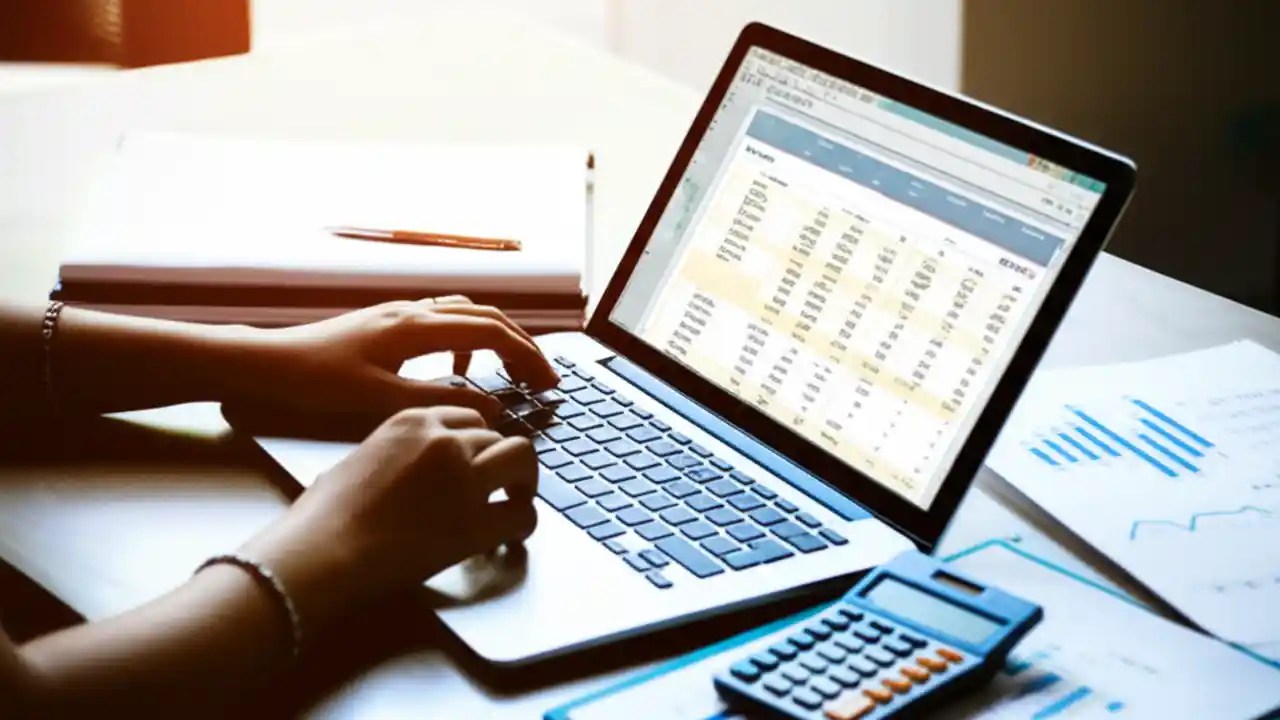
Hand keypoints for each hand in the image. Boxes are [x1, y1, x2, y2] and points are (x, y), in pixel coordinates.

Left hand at [222, 297, 558, 435]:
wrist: (267, 361)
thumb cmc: (316, 381)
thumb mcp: (380, 401)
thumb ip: (440, 402)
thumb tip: (492, 405)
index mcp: (417, 327)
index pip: (493, 332)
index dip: (527, 356)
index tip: (548, 383)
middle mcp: (413, 312)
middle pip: (488, 317)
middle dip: (522, 346)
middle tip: (543, 378)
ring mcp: (400, 314)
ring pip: (467, 313)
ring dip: (497, 337)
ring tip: (511, 369)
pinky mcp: (387, 323)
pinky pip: (443, 319)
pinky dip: (467, 337)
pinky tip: (458, 365)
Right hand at [239, 406, 538, 628]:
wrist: (322, 551)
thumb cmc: (323, 516)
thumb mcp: (355, 462)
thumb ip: (389, 454)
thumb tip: (395, 470)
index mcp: (411, 421)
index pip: (467, 417)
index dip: (477, 443)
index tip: (477, 461)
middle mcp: (444, 440)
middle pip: (498, 436)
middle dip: (502, 461)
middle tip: (500, 485)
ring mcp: (464, 477)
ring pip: (523, 459)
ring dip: (522, 482)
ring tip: (513, 503)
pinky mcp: (475, 521)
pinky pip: (523, 514)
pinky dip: (522, 524)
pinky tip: (508, 537)